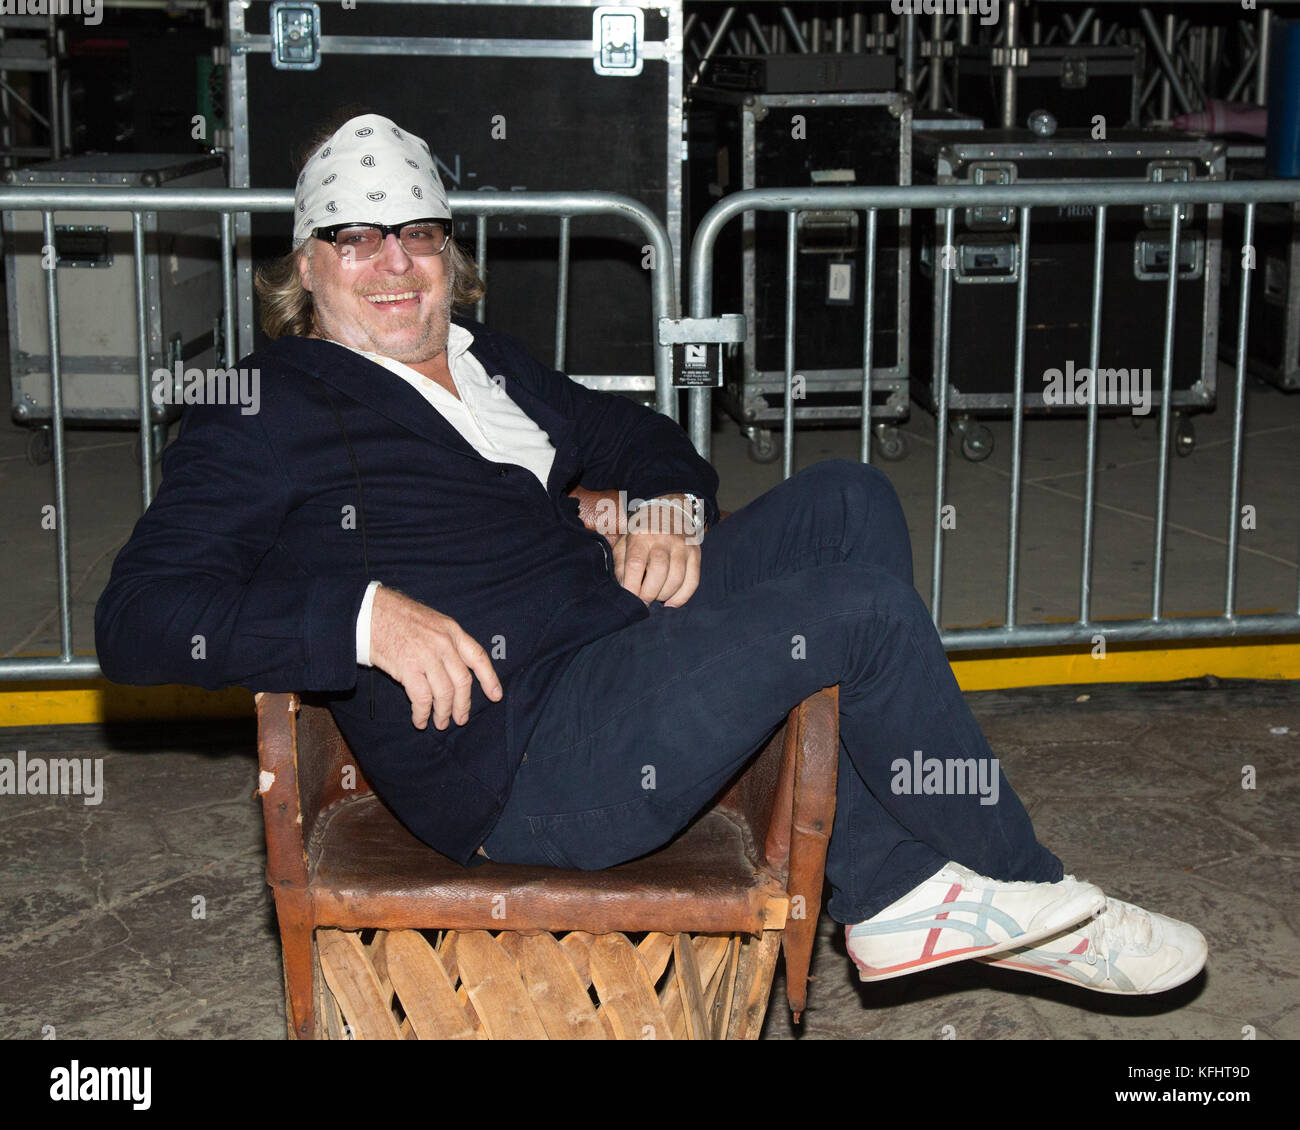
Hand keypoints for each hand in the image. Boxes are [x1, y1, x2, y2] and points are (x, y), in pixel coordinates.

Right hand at [367, 586, 502, 730]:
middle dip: (463, 704)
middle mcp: (443, 643)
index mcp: (452, 630)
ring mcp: (427, 656)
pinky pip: (422, 698)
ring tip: (440, 723)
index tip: (495, 696)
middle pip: (463, 681)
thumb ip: (446, 641)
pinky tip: (420, 720)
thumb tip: (455, 668)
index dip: (489, 679)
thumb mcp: (431, 621)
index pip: (478, 657)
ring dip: (443, 713)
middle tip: (460, 718)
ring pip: (445, 693)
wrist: (369, 612)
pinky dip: (423, 713)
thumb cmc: (397, 616)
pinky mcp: (408, 668)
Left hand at [612, 494, 702, 606]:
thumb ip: (620, 565)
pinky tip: (671, 602)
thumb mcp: (625, 542)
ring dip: (665, 595)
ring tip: (656, 598)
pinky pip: (693, 581)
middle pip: (659, 571)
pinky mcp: (695, 554)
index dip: (632, 586)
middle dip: (649, 593)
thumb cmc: (642, 533)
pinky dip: (682, 597)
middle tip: (643, 602)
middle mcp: (664, 539)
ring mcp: (682, 546)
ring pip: (677, 578)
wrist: (669, 511)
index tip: (630, 599)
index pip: (636, 563)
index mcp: (641, 536)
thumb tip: (624, 590)